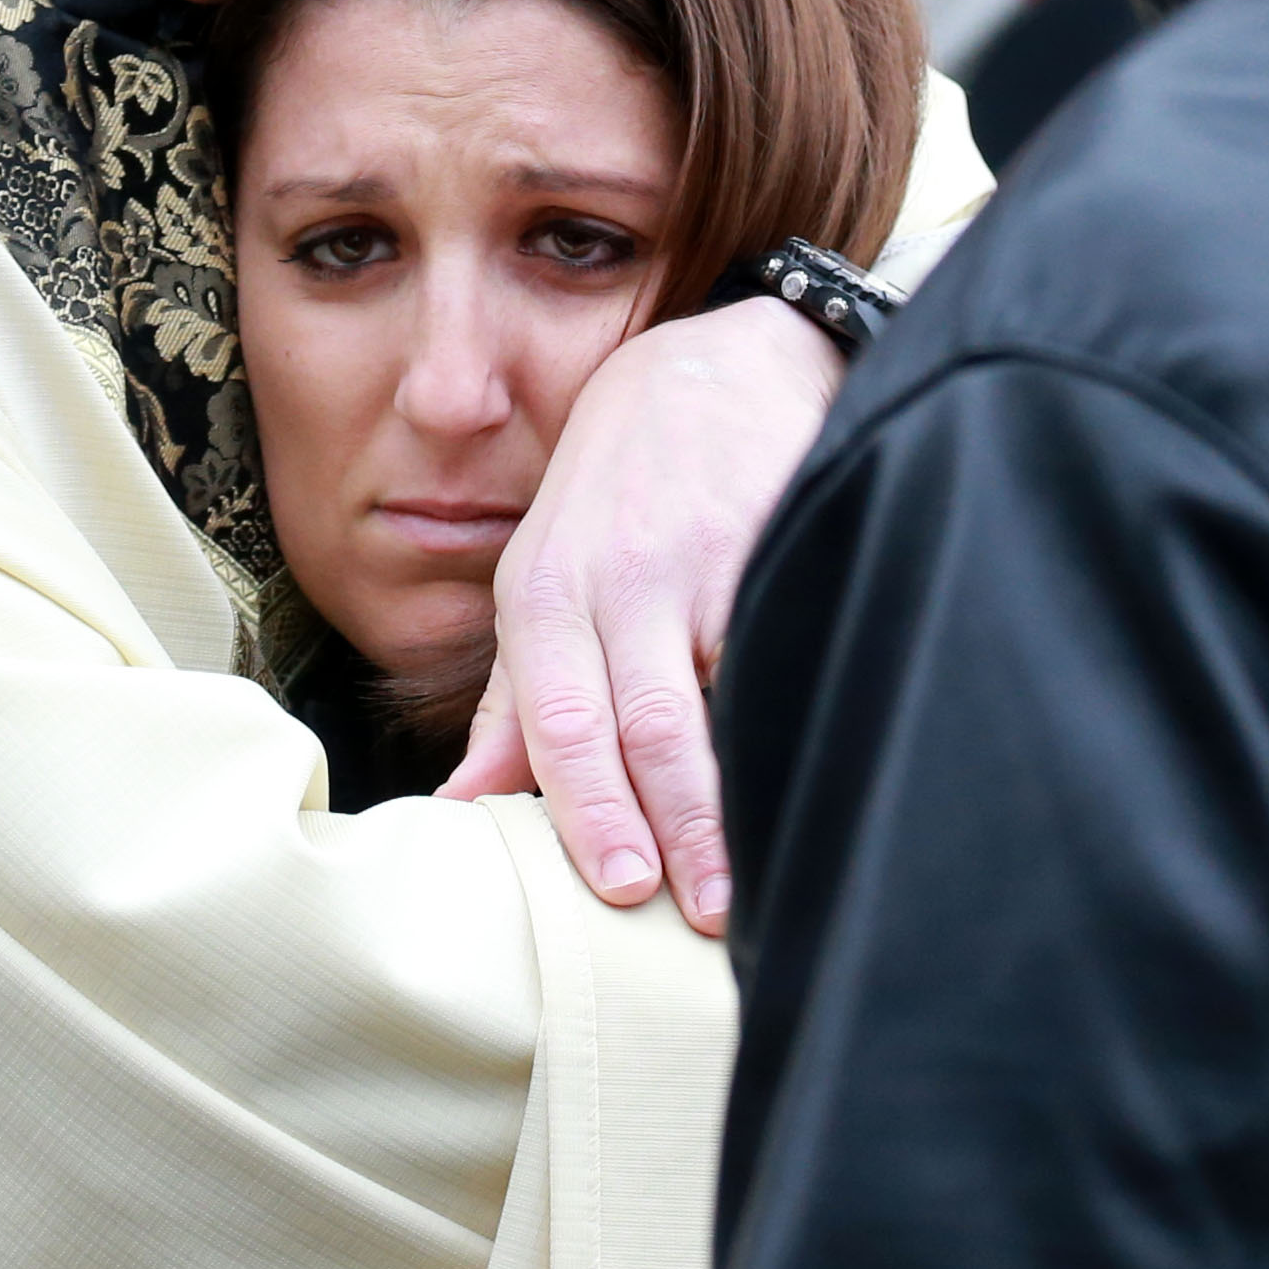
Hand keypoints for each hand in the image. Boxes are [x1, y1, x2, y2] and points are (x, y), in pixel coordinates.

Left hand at [440, 297, 844, 932]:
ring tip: (750, 874)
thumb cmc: (622, 492)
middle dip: (668, 825)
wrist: (718, 359)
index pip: (560, 723)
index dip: (592, 812)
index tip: (623, 889)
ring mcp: (704, 557)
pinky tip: (803, 769)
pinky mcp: (779, 533)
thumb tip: (465, 806)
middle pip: (640, 723)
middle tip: (697, 909)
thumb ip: (517, 700)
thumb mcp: (546, 580)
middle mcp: (617, 576)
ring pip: (714, 694)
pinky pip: (779, 640)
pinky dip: (787, 711)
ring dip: (730, 794)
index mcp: (543, 594)